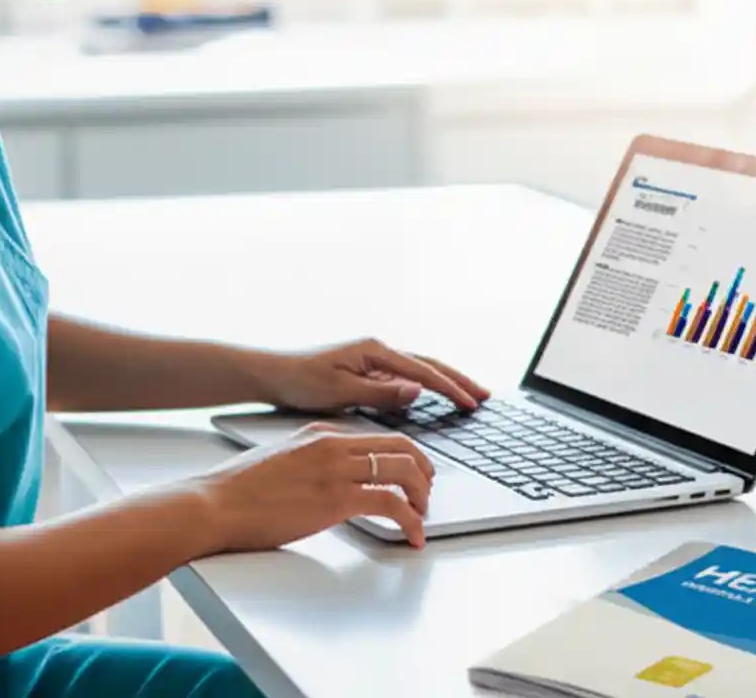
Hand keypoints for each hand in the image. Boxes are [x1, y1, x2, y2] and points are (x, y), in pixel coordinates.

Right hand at [195, 424, 435, 549]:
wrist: (213, 504)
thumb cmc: (236, 490)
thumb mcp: (278, 458)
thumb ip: (308, 460)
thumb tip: (327, 478)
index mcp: (319, 433)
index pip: (377, 437)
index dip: (403, 456)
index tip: (411, 474)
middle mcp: (333, 445)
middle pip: (401, 447)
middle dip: (423, 470)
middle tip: (426, 492)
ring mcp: (336, 470)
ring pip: (403, 471)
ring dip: (422, 495)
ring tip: (422, 516)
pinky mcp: (336, 499)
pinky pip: (392, 504)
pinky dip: (411, 520)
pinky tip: (412, 535)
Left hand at [260, 339, 490, 412]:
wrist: (270, 374)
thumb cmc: (298, 381)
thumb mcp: (339, 390)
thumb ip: (380, 392)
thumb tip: (418, 389)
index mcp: (374, 351)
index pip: (423, 371)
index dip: (450, 389)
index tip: (472, 403)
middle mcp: (377, 352)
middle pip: (429, 365)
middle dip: (458, 380)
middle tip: (485, 396)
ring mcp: (372, 361)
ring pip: (419, 371)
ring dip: (445, 382)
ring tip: (468, 395)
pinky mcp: (366, 372)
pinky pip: (404, 379)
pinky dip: (425, 387)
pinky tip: (432, 397)